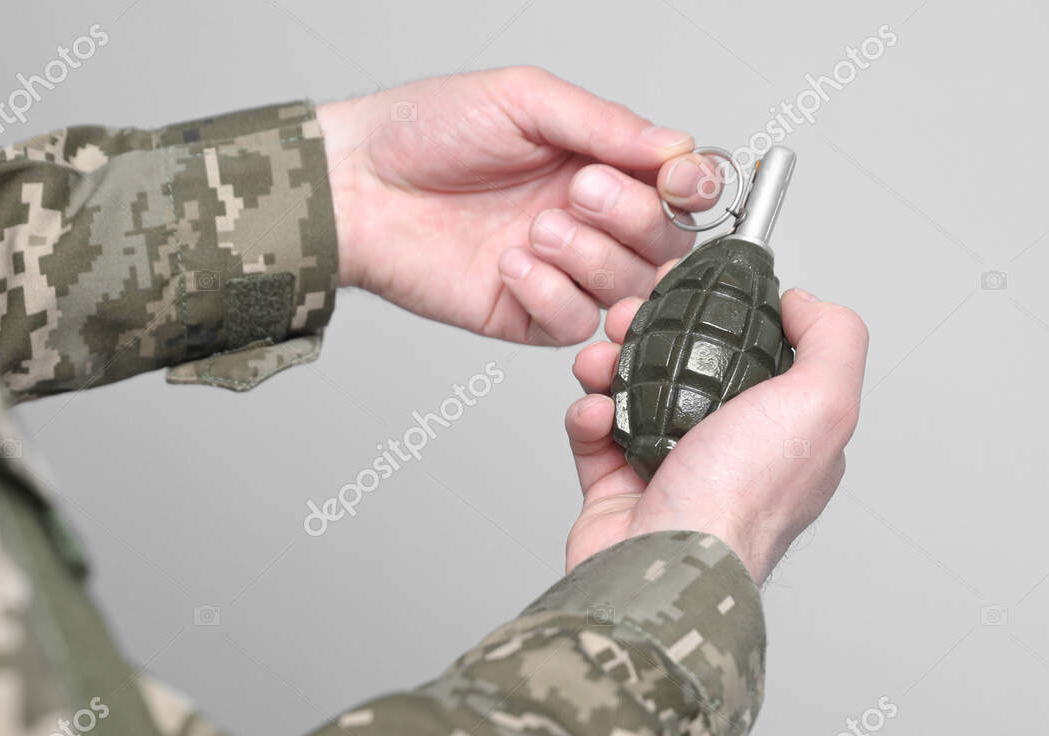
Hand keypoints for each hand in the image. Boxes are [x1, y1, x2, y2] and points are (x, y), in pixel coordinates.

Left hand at [316, 67, 721, 344]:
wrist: (356, 186)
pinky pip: (572, 323)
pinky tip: (509, 263)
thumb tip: (677, 146)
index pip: (678, 187)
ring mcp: (558, 273)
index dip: (692, 186)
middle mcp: (588, 221)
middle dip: (633, 219)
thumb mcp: (523, 100)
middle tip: (579, 191)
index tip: (678, 178)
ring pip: (627, 289)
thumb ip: (604, 124)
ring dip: (591, 257)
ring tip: (537, 226)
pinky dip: (550, 292)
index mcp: (597, 162)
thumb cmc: (425, 131)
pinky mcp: (524, 316)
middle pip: (665, 244)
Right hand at [563, 286, 868, 583]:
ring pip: (634, 396)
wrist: (663, 562)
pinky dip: (587, 415)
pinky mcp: (616, 493)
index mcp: (785, 434)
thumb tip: (806, 302)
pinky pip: (595, 437)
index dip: (726, 315)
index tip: (695, 288)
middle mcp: (730, 455)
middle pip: (688, 368)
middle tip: (632, 317)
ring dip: (611, 366)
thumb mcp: (824, 401)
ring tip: (602, 360)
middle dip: (654, 332)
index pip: (759, 355)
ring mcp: (671, 473)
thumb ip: (832, 338)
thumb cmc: (741, 499)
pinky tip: (593, 409)